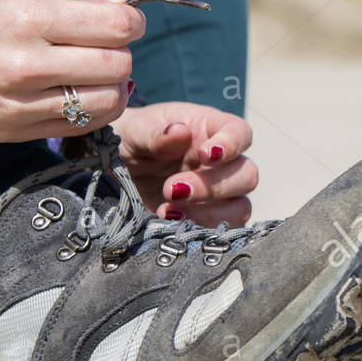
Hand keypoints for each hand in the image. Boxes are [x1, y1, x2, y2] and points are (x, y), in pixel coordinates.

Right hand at [0, 0, 143, 141]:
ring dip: (113, 87)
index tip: (124, 21)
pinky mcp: (13, 131)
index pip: (116, 27)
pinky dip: (91, 110)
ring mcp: (20, 103)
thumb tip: (125, 7)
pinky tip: (78, 94)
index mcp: (28, 18)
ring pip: (107, 103)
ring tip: (94, 74)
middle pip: (118, 67)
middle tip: (105, 47)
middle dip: (121, 53)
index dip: (131, 22)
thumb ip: (69, 4)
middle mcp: (27, 64)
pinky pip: (80, 127)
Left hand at [111, 101, 256, 225]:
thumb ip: (154, 133)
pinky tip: (168, 224)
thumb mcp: (135, 131)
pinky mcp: (207, 219)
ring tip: (168, 211)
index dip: (232, 144)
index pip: (240, 133)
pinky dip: (197, 229)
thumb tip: (179, 132)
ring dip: (209, 213)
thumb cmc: (132, 140)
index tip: (206, 154)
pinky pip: (220, 230)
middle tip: (172, 190)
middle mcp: (222, 163)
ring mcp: (218, 194)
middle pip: (247, 175)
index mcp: (210, 130)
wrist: (114, 169)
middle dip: (214, 186)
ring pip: (240, 207)